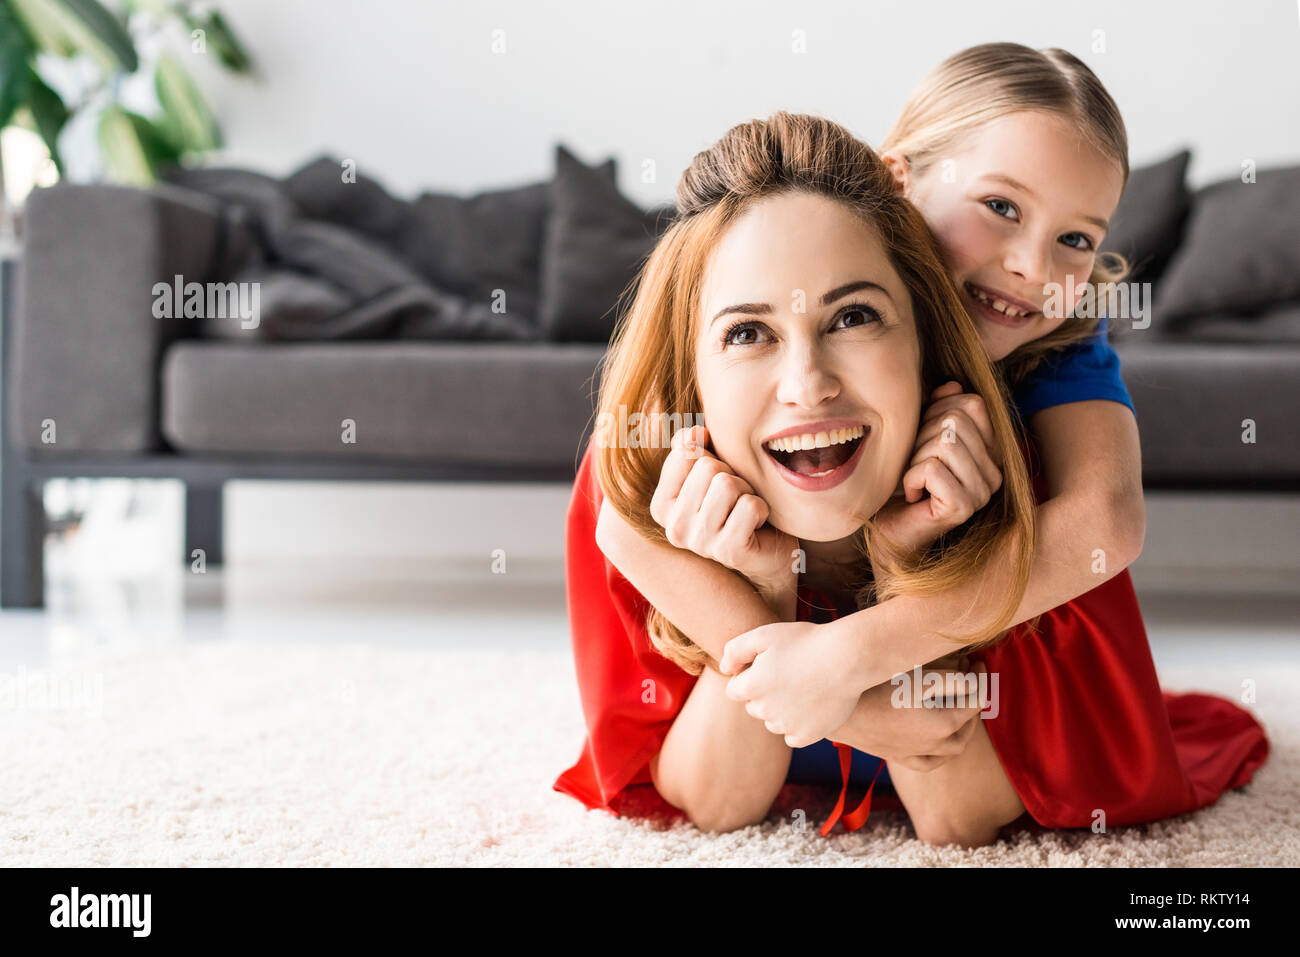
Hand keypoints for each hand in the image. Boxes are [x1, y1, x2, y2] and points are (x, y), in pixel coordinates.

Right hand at [650, 425, 797, 596]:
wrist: (765, 553)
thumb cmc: (735, 507)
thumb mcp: (708, 474)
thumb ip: (692, 449)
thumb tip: (693, 432)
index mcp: (661, 506)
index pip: (685, 452)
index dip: (712, 459)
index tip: (717, 484)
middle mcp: (674, 528)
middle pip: (708, 467)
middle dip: (732, 476)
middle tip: (736, 501)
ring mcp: (700, 542)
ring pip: (728, 484)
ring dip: (747, 492)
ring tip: (745, 512)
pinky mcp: (729, 551)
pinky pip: (750, 505)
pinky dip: (762, 509)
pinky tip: (757, 526)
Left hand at [718, 619, 860, 747]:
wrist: (848, 658)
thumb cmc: (806, 641)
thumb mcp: (765, 634)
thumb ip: (735, 650)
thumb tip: (724, 669)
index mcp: (752, 687)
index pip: (734, 690)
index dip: (748, 677)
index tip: (767, 666)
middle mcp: (766, 711)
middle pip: (753, 707)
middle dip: (763, 694)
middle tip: (787, 674)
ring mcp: (787, 725)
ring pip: (772, 722)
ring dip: (780, 710)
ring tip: (801, 688)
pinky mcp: (808, 736)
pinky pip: (792, 737)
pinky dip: (797, 725)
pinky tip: (809, 706)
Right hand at [840, 655, 986, 772]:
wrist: (837, 709)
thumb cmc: (876, 688)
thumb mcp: (919, 677)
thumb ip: (953, 680)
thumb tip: (976, 680)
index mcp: (944, 725)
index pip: (976, 702)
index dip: (982, 679)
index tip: (978, 662)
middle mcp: (934, 746)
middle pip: (968, 726)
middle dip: (974, 701)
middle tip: (972, 680)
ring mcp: (915, 754)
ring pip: (952, 748)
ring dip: (962, 727)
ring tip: (961, 708)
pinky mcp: (898, 757)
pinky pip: (930, 762)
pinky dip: (941, 753)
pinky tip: (940, 743)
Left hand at [872, 381, 1002, 562]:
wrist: (888, 530)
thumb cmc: (902, 483)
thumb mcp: (919, 437)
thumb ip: (939, 410)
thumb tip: (951, 384)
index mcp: (991, 452)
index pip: (971, 403)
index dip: (934, 414)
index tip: (921, 443)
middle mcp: (995, 473)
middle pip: (954, 422)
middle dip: (920, 439)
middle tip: (912, 467)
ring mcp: (982, 492)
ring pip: (944, 444)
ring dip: (914, 460)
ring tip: (913, 482)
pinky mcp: (963, 508)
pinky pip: (930, 469)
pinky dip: (909, 478)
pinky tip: (911, 496)